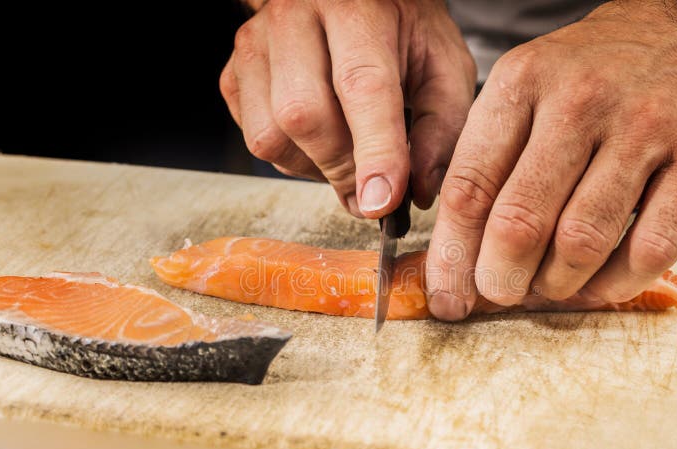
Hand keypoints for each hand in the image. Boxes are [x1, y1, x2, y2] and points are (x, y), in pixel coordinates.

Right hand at [220, 0, 475, 216]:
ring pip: (270, 137)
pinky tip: (318, 140)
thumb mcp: (442, 65)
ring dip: (313, 168)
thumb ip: (440, 127)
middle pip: (304, 116)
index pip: (362, 87)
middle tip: (371, 188)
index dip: (374, 152)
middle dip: (342, 169)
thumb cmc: (399, 28)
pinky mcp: (233, 75)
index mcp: (358, 11)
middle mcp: (295, 19)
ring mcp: (255, 46)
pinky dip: (291, 158)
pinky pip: (255, 140)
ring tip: (346, 154)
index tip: (380, 202)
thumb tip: (418, 191)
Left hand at [426, 0, 676, 319]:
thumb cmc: (596, 71)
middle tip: (500, 290)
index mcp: (523, 83)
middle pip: (520, 222)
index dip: (451, 255)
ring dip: (557, 284)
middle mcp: (580, 102)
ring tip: (549, 284)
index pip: (470, 186)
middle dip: (500, 277)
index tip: (447, 294)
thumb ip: (490, 159)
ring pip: (582, 241)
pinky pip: (650, 248)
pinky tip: (599, 283)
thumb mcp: (527, 87)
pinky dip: (617, 283)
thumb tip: (459, 252)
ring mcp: (644, 130)